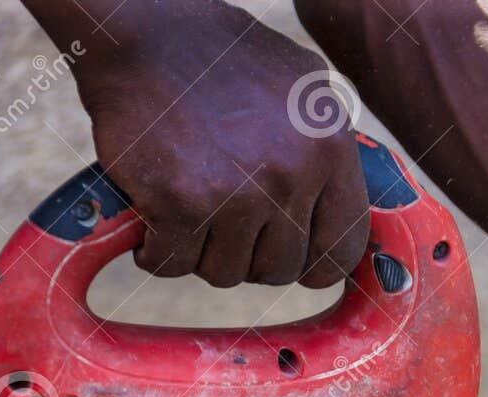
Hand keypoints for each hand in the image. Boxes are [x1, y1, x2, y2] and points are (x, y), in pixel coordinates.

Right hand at [24, 0, 368, 286]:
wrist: (144, 33)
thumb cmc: (222, 58)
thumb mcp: (302, 86)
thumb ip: (327, 147)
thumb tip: (341, 212)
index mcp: (328, 148)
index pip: (343, 247)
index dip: (315, 264)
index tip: (294, 259)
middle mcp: (289, 174)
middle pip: (280, 269)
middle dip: (251, 257)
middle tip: (225, 225)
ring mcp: (234, 193)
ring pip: (227, 273)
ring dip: (202, 254)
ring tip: (190, 212)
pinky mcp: (180, 204)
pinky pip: (172, 264)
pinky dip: (157, 253)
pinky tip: (153, 223)